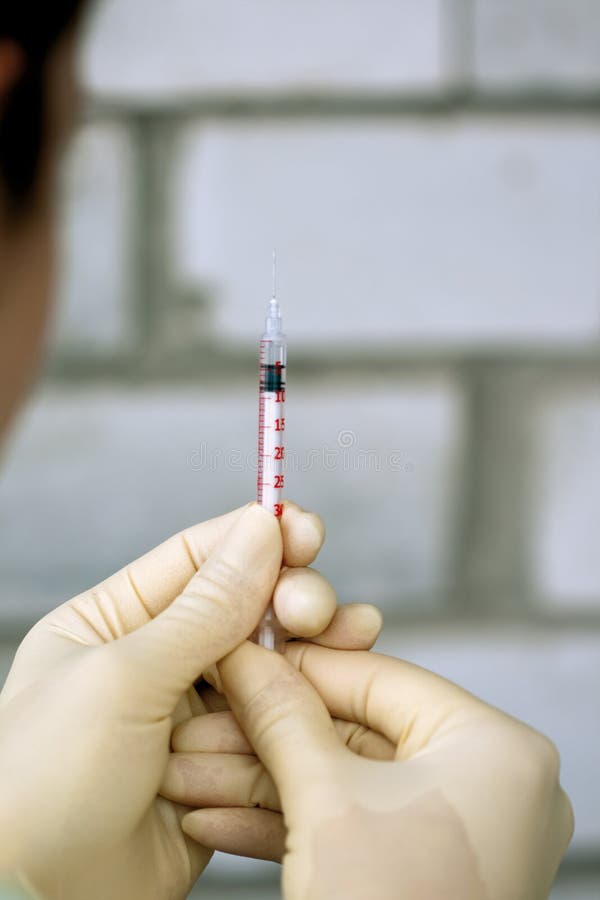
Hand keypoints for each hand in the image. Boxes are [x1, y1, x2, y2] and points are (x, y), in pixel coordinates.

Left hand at [0, 502, 377, 899]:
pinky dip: (304, 707)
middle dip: (288, 599)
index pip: (197, 558)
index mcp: (115, 620)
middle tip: (315, 610)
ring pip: (269, 663)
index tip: (308, 531)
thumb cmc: (43, 783)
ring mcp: (190, 714)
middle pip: (243, 607)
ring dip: (310, 650)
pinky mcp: (221, 764)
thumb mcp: (124, 679)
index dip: (256, 538)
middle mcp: (155, 660)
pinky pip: (274, 723)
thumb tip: (261, 530)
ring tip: (352, 637)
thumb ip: (204, 609)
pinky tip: (333, 691)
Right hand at [184, 642, 572, 899]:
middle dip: (262, 739)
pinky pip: (350, 828)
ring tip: (187, 773)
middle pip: (352, 734)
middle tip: (202, 721)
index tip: (241, 655)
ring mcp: (458, 831)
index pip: (379, 678)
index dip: (298, 667)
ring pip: (342, 785)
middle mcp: (488, 783)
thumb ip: (283, 717)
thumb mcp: (325, 804)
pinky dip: (286, 825)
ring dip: (259, 784)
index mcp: (494, 746)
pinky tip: (214, 817)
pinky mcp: (424, 870)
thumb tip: (247, 657)